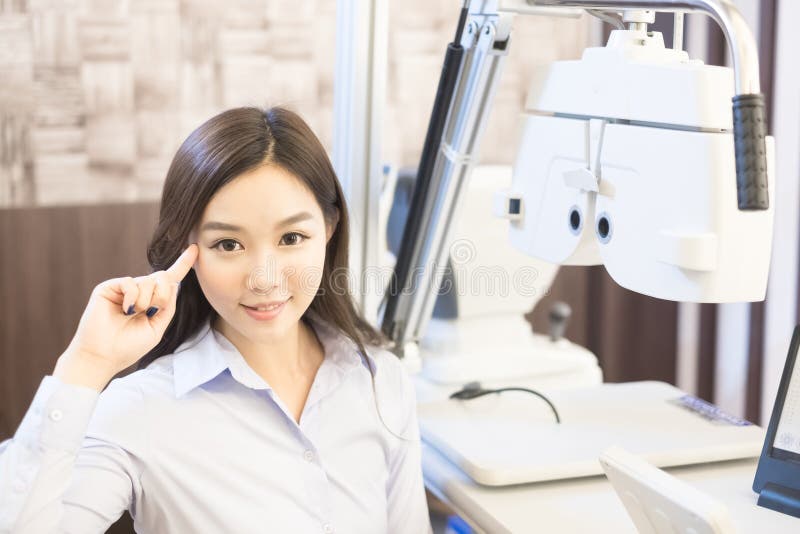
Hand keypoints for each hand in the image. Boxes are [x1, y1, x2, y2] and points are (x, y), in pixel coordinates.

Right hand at [54, 244, 198, 389]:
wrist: (104, 356)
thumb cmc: (129, 346)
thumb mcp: (157, 327)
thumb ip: (168, 306)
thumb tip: (173, 283)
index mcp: (152, 301)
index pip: (170, 280)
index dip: (183, 264)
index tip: (194, 249)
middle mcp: (139, 292)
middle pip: (162, 277)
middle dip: (162, 295)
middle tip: (151, 311)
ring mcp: (124, 289)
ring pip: (148, 281)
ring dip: (146, 301)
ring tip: (132, 315)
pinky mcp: (109, 287)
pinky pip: (131, 282)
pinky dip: (133, 297)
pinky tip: (126, 310)